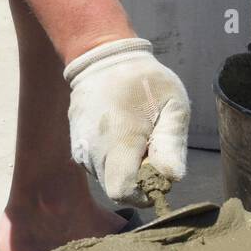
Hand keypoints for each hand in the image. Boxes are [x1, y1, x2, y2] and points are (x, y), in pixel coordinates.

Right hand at [64, 38, 189, 204]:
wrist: (102, 57)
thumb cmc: (145, 80)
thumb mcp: (173, 105)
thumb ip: (172, 143)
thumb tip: (172, 178)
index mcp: (118, 141)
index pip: (123, 192)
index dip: (143, 192)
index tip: (158, 172)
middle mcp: (93, 151)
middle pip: (116, 189)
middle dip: (138, 180)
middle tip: (151, 149)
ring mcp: (81, 149)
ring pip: (107, 178)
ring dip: (125, 169)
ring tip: (137, 137)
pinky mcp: (77, 146)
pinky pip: (98, 166)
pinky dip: (113, 160)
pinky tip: (123, 135)